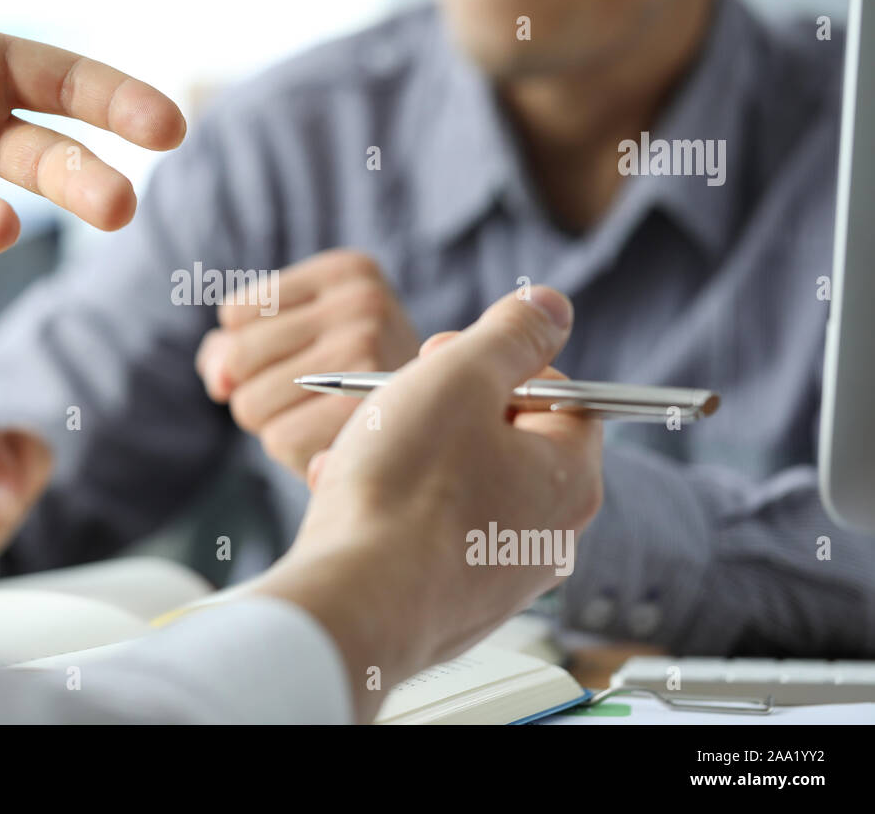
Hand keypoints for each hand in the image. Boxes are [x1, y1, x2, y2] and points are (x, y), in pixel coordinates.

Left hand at [194, 249, 418, 475]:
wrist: (429, 437)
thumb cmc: (346, 386)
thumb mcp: (296, 342)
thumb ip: (231, 350)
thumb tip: (219, 382)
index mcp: (346, 269)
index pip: (235, 314)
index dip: (254, 349)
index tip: (308, 357)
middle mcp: (362, 301)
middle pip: (237, 358)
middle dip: (256, 386)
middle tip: (312, 395)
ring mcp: (370, 355)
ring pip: (249, 403)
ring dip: (273, 421)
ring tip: (323, 416)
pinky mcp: (366, 414)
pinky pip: (277, 438)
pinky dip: (293, 450)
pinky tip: (331, 441)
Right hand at [251, 287, 603, 721]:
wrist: (354, 604)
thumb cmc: (404, 490)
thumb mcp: (460, 378)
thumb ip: (511, 334)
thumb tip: (550, 307)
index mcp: (570, 475)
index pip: (562, 394)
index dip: (498, 361)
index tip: (443, 356)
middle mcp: (550, 534)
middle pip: (505, 440)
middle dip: (444, 409)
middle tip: (399, 399)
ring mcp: (501, 578)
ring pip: (457, 487)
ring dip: (406, 454)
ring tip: (358, 451)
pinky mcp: (451, 607)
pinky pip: (426, 536)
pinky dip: (390, 507)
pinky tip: (345, 495)